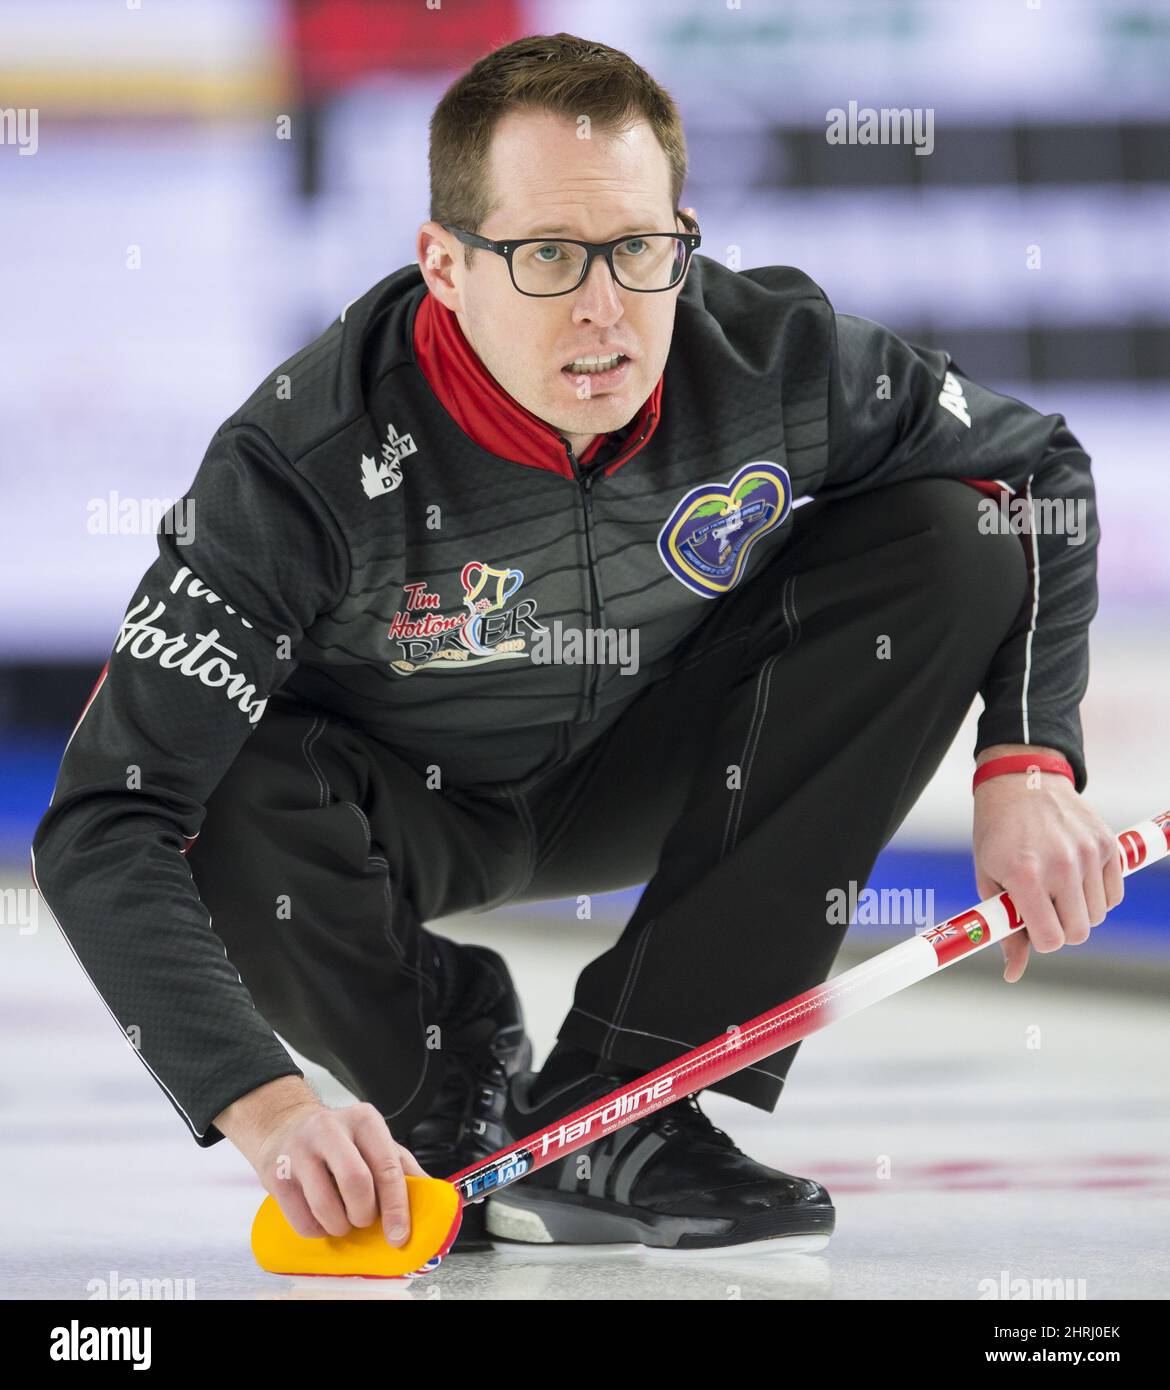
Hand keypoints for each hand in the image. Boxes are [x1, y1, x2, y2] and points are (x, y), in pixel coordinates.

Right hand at [236, 1091, 429, 1247]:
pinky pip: (302, 1220)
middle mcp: (330, 1129)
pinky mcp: (275, 1174)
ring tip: (342, 1219)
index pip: (387, 1166)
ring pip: (326, 1207)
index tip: (399, 1234)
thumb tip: (433, 1197)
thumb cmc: (339, 1140)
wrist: (285, 1125)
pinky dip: (317, 1230)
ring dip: (340, 1226)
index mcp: (364, 1120)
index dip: (396, 1206)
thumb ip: (403, 1167)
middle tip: (364, 1220)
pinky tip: (321, 1218)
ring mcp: (299, 1150)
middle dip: (364, 1214)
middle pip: (357, 1184)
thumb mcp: (374, 1141)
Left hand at [972, 745, 1123, 982]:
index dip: (1041, 940)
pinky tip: (1076, 879)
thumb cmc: (998, 833)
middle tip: (1043, 908)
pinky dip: (1098, 896)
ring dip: (1079, 911)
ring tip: (1056, 887)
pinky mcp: (1106, 844)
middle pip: (1079, 932)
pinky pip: (1114, 894)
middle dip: (1061, 929)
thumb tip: (1013, 973)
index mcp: (1025, 875)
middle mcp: (1061, 865)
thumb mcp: (988, 877)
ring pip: (1098, 915)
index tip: (1031, 926)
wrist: (1020, 782)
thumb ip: (1004, 927)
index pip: (1050, 939)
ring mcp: (1087, 853)